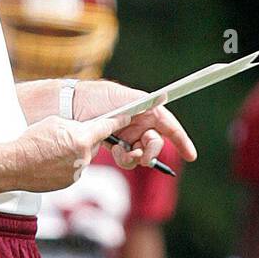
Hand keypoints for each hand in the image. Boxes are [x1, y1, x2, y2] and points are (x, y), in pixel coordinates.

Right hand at [13, 113, 127, 192]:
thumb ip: (75, 125)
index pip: (106, 127)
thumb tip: (83, 129)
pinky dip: (66, 165)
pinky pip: (74, 169)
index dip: (117, 121)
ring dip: (74, 153)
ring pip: (83, 157)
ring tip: (52, 151)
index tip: (127, 117)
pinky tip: (50, 162)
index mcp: (82, 138)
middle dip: (84, 139)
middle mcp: (84, 156)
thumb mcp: (56, 123)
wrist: (15, 165)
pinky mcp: (70, 181)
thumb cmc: (32, 140)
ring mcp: (78, 172)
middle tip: (64, 137)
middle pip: (93, 144)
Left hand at [70, 80, 196, 169]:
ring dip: (137, 157)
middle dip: (152, 151)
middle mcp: (137, 123)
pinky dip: (125, 159)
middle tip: (143, 155)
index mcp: (144, 109)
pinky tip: (114, 152)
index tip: (190, 155)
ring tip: (124, 153)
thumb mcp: (122, 97)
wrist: (68, 109)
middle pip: (156, 144)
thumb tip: (164, 97)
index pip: (168, 125)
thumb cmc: (96, 98)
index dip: (180, 140)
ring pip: (142, 155)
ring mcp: (125, 136)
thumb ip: (144, 102)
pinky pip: (127, 159)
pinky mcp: (113, 146)